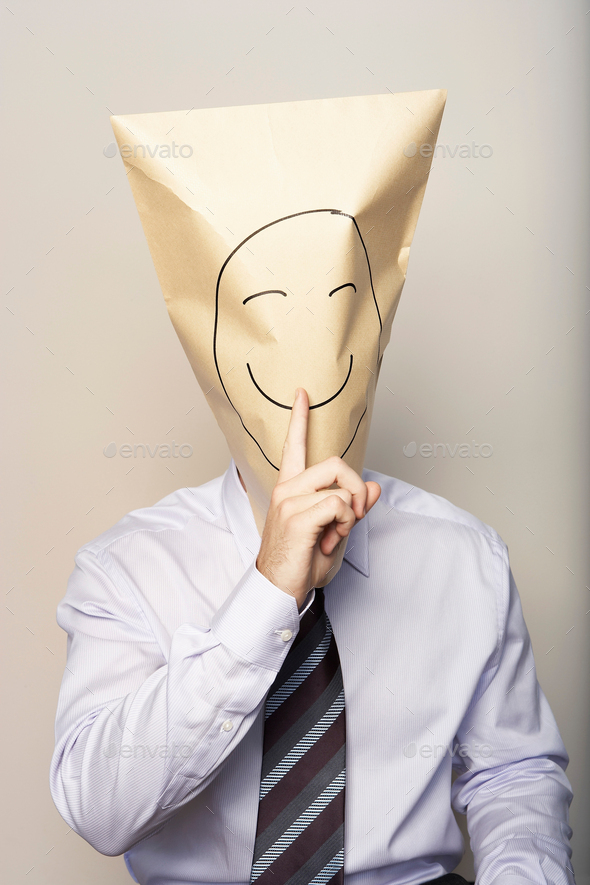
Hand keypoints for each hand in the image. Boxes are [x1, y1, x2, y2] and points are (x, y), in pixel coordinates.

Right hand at [256, 387, 380, 607]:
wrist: (280, 591)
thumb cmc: (302, 563)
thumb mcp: (336, 531)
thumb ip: (352, 506)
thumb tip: (373, 485)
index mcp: (290, 489)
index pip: (293, 446)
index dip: (299, 419)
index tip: (302, 395)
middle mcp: (286, 489)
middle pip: (335, 463)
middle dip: (356, 488)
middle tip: (354, 516)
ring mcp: (289, 500)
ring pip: (341, 487)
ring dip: (351, 514)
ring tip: (334, 535)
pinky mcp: (297, 516)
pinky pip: (339, 505)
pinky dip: (345, 524)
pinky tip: (330, 540)